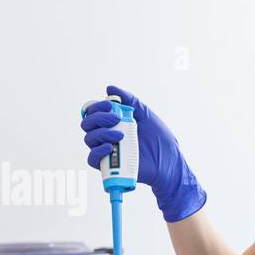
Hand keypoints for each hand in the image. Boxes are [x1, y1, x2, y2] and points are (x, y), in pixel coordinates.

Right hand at [80, 85, 206, 222]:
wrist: (168, 161)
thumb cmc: (158, 138)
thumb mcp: (145, 114)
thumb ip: (129, 100)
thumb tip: (109, 89)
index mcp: (112, 122)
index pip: (93, 112)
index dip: (96, 107)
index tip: (110, 105)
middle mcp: (106, 135)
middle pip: (87, 124)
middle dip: (99, 118)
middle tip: (116, 119)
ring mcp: (106, 150)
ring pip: (89, 139)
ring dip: (102, 133)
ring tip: (121, 135)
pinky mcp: (108, 165)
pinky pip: (92, 159)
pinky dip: (98, 151)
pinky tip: (110, 147)